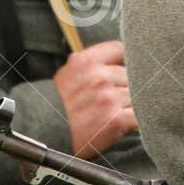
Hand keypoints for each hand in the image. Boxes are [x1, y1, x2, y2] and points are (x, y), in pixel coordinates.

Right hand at [53, 39, 135, 158]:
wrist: (45, 135)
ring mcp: (108, 98)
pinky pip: (138, 115)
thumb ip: (89, 65)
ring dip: (130, 105)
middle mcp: (99, 77)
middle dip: (124, 86)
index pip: (119, 49)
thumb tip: (112, 58)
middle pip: (130, 75)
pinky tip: (126, 123)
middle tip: (113, 100)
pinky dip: (135, 120)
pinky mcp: (115, 120)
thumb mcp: (66, 74)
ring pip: (136, 95)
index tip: (121, 70)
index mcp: (86, 62)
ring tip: (114, 114)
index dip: (122, 60)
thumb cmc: (56, 107)